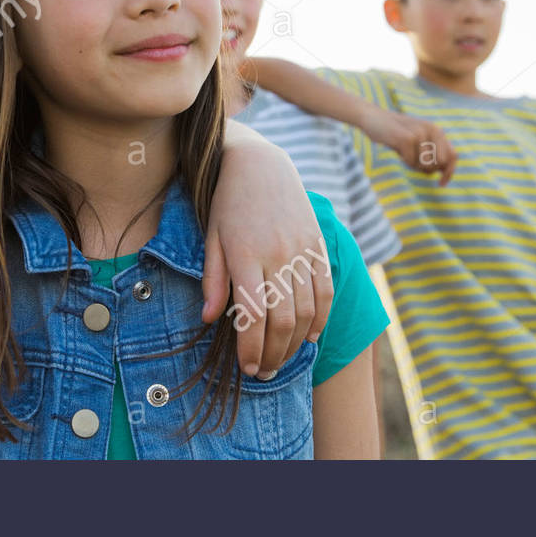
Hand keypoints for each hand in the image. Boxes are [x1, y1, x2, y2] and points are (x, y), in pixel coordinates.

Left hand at [203, 140, 332, 375]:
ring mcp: (301, 249)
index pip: (253, 314)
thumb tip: (210, 319)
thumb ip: (213, 280)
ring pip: (308, 310)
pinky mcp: (316, 245)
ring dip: (296, 343)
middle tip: (265, 372)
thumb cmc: (227, 202)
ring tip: (282, 359)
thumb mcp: (211, 237)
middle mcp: (277, 254)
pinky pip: (325, 290)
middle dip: (274, 353)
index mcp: (245, 254)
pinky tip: (310, 336)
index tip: (248, 367)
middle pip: (283, 319)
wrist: (260, 164)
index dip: (252, 347)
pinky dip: (321, 318)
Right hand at [358, 107, 456, 185]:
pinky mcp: (406, 138)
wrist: (372, 117)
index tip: (440, 184)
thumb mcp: (417, 142)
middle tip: (412, 162)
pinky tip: (397, 151)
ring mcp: (419, 133)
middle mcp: (432, 129)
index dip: (449, 173)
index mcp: (437, 131)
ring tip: (403, 154)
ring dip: (413, 165)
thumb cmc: (395, 134)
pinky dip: (404, 161)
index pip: (452, 157)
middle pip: (439, 164)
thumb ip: (432, 153)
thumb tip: (443, 172)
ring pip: (425, 165)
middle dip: (427, 169)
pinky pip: (411, 162)